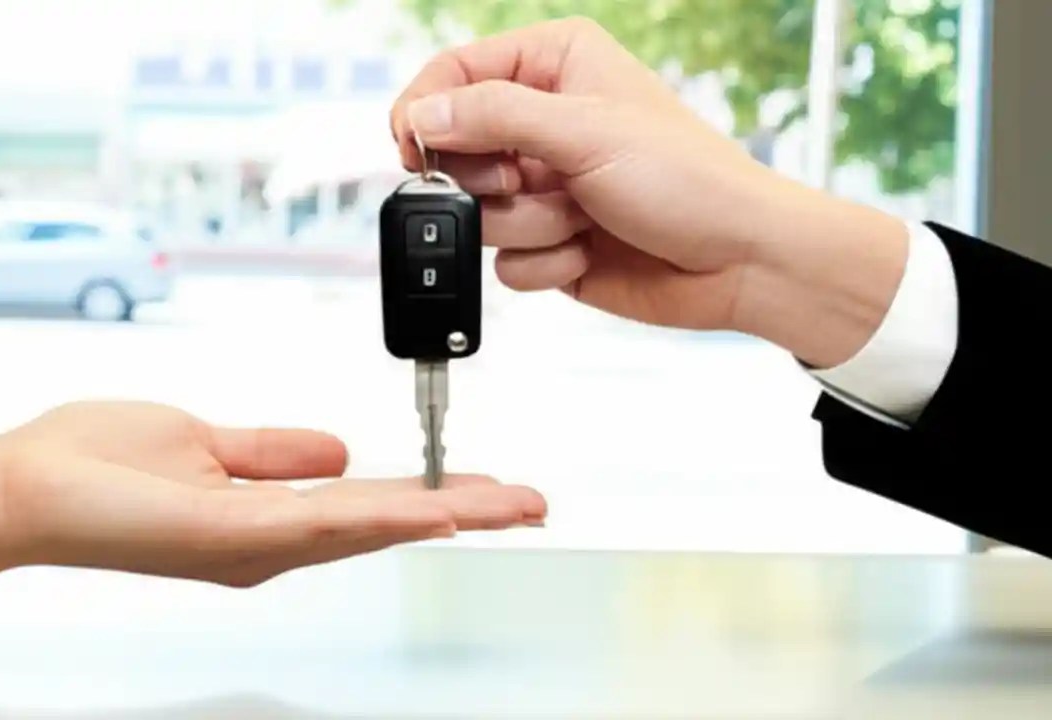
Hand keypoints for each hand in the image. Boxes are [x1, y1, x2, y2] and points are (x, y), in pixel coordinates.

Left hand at [0, 401, 546, 587]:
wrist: (21, 485)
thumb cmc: (93, 465)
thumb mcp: (206, 441)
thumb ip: (274, 450)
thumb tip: (339, 450)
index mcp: (265, 514)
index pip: (368, 502)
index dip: (433, 495)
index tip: (489, 488)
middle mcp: (267, 541)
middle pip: (383, 521)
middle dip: (464, 511)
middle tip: (534, 504)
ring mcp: (249, 543)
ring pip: (365, 526)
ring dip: (442, 513)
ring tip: (507, 504)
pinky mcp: (224, 534)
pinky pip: (316, 523)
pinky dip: (379, 514)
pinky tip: (426, 507)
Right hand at [390, 17, 908, 367]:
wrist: (739, 262)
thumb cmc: (691, 181)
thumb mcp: (586, 132)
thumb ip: (494, 117)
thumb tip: (424, 115)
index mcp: (555, 66)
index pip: (455, 72)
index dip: (427, 110)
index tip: (416, 145)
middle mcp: (543, 123)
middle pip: (456, 149)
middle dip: (490, 180)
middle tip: (529, 181)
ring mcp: (543, 186)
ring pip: (478, 213)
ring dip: (530, 225)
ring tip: (583, 216)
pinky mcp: (548, 241)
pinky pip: (504, 260)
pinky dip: (545, 262)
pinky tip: (589, 248)